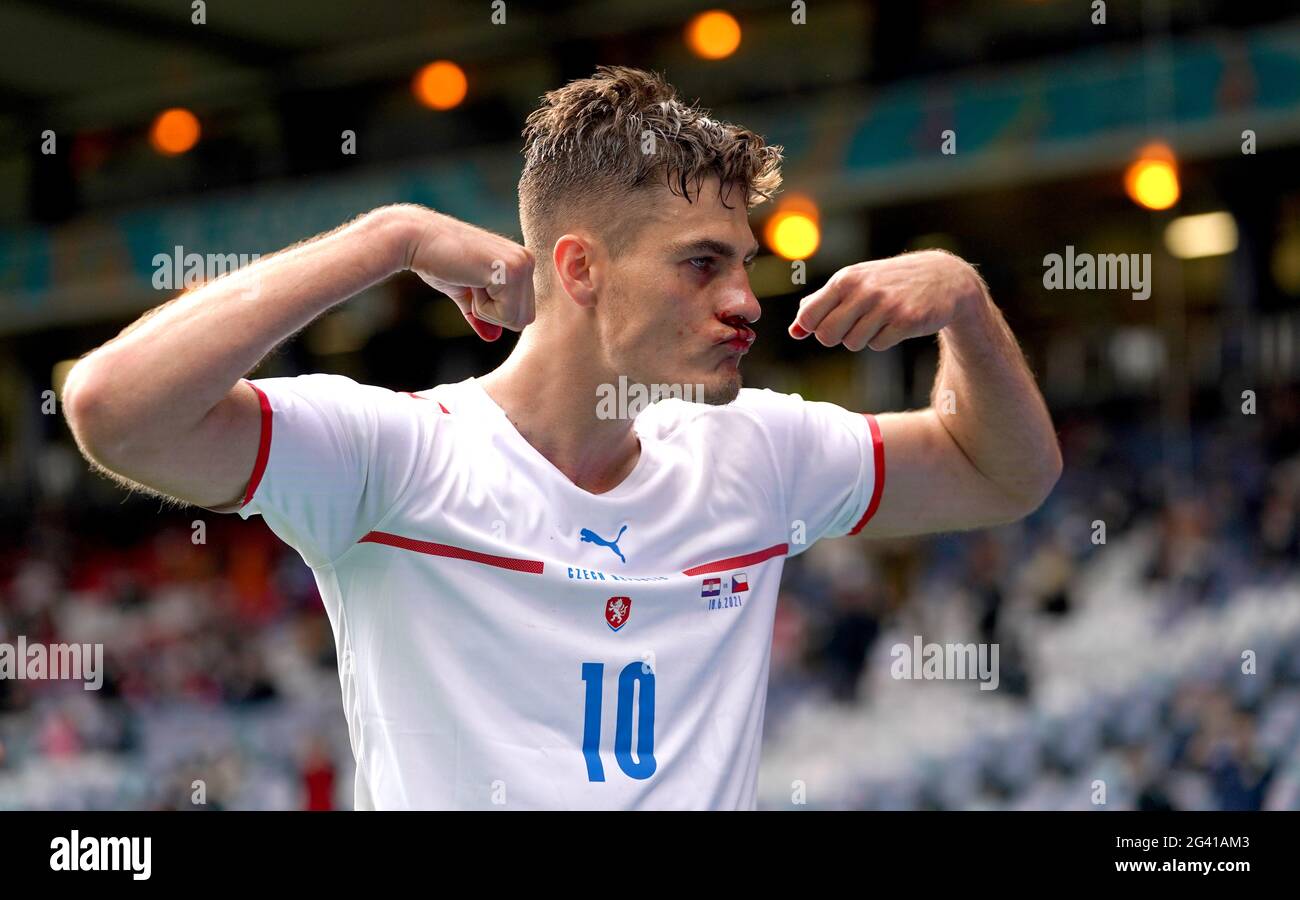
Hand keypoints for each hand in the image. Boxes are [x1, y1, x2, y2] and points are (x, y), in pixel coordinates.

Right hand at [397, 206, 535, 340]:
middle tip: (470, 283)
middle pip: (524, 319)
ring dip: (486, 309)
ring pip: (516, 320)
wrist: (415, 241)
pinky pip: (505, 315)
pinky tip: (470, 280)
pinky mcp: (512, 271)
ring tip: (470, 280)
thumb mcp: (464, 292)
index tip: (472, 283)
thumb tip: (493, 337)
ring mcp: (522, 264)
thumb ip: (481, 314)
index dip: (493, 311)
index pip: (521, 313)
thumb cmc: (436, 262)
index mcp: (520, 263)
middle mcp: (527, 260)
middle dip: (492, 313)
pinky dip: (482, 307)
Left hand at [789, 251, 982, 350]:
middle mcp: (864, 290)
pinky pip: (878, 345)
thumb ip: (820, 304)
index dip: (813, 328)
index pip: (808, 317)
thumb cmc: (887, 281)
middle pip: (827, 336)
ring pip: (853, 343)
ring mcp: (886, 306)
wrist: (941, 277)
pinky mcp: (906, 321)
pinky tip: (894, 324)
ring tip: (876, 321)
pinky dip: (882, 340)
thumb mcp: (853, 282)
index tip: (828, 322)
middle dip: (836, 338)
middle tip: (852, 326)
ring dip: (862, 339)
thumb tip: (794, 332)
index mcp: (845, 279)